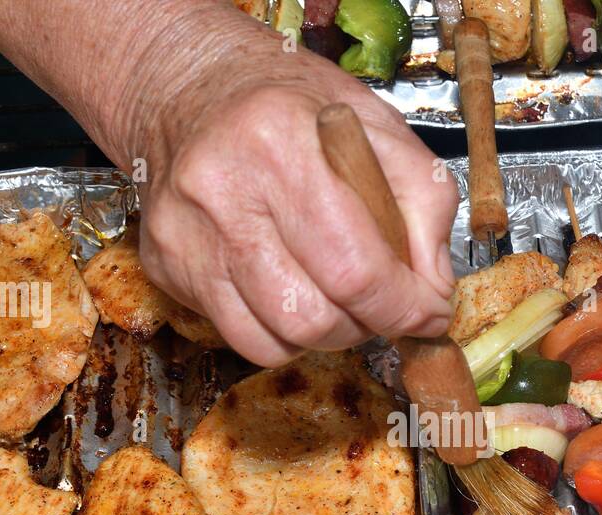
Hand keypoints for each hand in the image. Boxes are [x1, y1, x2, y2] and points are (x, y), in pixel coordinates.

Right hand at [132, 19, 458, 365]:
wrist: (192, 86)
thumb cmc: (292, 106)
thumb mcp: (379, 127)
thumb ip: (423, 204)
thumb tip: (432, 291)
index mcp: (282, 142)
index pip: (355, 268)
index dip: (404, 308)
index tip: (428, 313)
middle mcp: (223, 190)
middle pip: (314, 316)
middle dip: (368, 325)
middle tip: (383, 302)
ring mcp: (186, 234)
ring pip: (278, 340)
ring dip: (329, 334)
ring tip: (340, 294)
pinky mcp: (168, 266)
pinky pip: (244, 339)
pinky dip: (285, 335)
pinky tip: (296, 294)